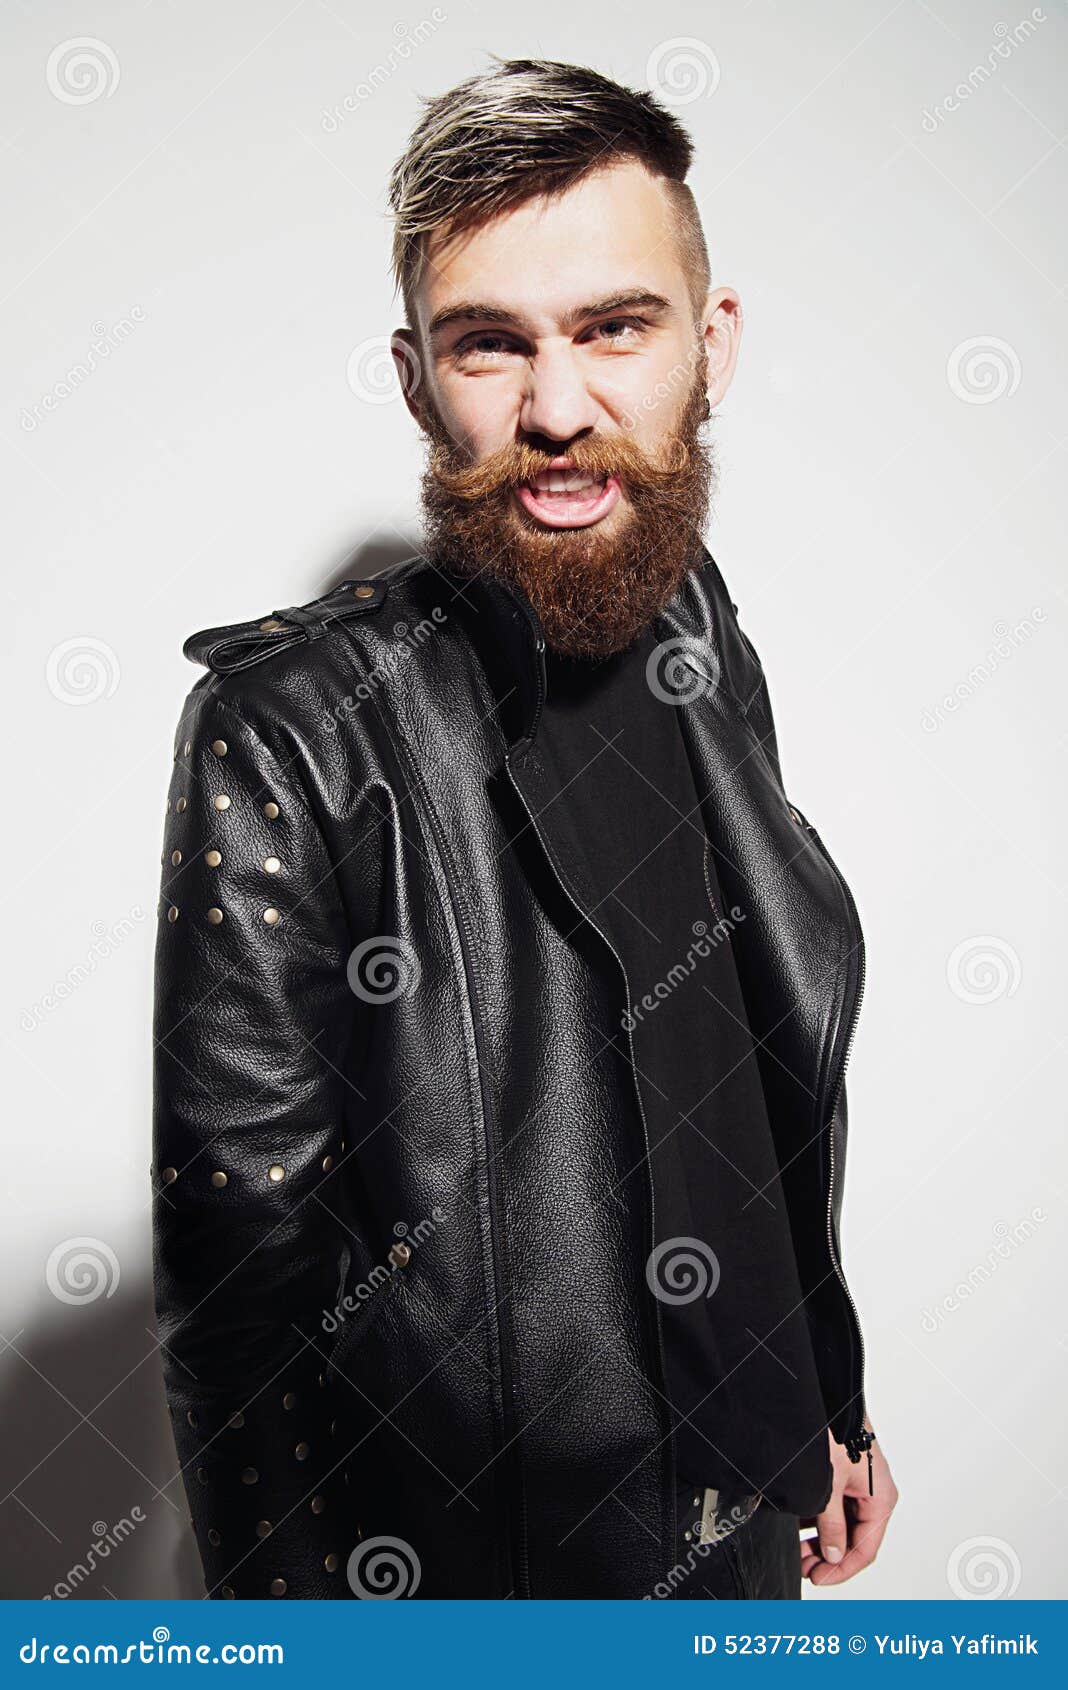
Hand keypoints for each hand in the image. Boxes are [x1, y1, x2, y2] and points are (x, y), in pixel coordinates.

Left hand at [799, 1417, 897, 1584]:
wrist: (829, 1395)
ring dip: (821, 1539)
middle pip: (853, 1539)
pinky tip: (799, 1524)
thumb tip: (831, 1554)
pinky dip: (817, 1518)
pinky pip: (834, 1505)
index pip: (864, 1550)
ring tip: (799, 1550)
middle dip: (828, 1555)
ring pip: (842, 1524)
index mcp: (880, 1499)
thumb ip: (830, 1524)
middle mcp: (873, 1494)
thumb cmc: (835, 1430)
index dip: (840, 1569)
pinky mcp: (845, 1474)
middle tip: (804, 1566)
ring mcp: (859, 1484)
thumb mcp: (828, 1485)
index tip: (817, 1578)